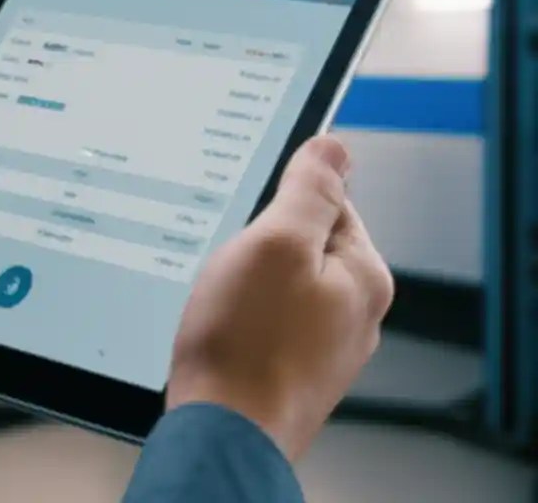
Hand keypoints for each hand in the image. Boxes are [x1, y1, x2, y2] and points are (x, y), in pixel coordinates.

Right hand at [167, 136, 393, 460]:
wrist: (224, 434)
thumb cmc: (247, 345)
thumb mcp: (275, 244)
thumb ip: (308, 191)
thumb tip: (334, 147)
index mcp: (362, 274)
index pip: (328, 200)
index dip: (277, 200)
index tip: (246, 218)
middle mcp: (353, 313)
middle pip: (300, 244)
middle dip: (256, 246)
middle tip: (228, 264)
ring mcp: (322, 347)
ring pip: (278, 286)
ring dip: (244, 285)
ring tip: (221, 303)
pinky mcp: (289, 371)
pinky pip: (264, 323)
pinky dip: (239, 320)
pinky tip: (219, 332)